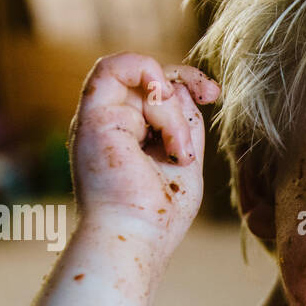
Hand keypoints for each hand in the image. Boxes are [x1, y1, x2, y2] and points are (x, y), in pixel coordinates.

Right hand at [68, 52, 219, 254]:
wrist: (134, 237)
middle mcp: (110, 124)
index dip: (186, 80)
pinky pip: (113, 68)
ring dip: (171, 108)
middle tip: (210, 95)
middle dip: (185, 80)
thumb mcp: (184, 159)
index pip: (154, 89)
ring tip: (177, 150)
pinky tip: (163, 113)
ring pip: (141, 80)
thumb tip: (185, 88)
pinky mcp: (91, 117)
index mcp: (128, 135)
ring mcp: (98, 119)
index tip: (214, 93)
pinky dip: (146, 78)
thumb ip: (184, 123)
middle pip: (150, 78)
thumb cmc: (158, 215)